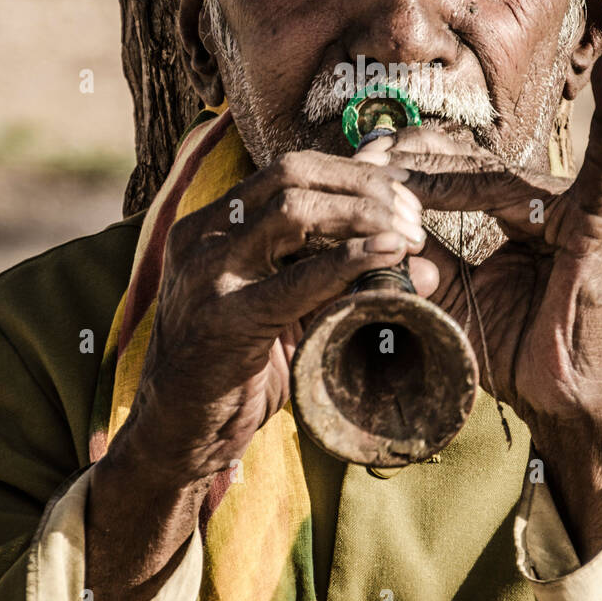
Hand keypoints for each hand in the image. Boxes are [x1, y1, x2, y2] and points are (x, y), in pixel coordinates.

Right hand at [111, 146, 433, 487]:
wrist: (178, 432)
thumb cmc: (235, 367)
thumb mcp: (284, 307)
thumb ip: (338, 278)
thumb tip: (423, 264)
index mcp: (209, 223)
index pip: (287, 169)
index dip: (351, 172)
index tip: (400, 192)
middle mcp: (201, 236)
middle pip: (292, 176)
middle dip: (363, 186)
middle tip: (413, 214)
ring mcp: (206, 273)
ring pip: (293, 211)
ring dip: (362, 214)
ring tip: (408, 236)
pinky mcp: (224, 318)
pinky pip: (296, 279)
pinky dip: (350, 260)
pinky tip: (388, 256)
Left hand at [388, 54, 601, 557]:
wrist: (559, 398)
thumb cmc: (513, 351)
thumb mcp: (453, 296)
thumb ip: (423, 259)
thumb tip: (376, 232)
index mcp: (523, 215)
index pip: (460, 178)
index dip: (411, 175)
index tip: (361, 167)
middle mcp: (553, 202)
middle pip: (474, 169)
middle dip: (414, 169)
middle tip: (363, 160)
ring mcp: (581, 205)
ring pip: (501, 176)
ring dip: (443, 179)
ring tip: (394, 171)